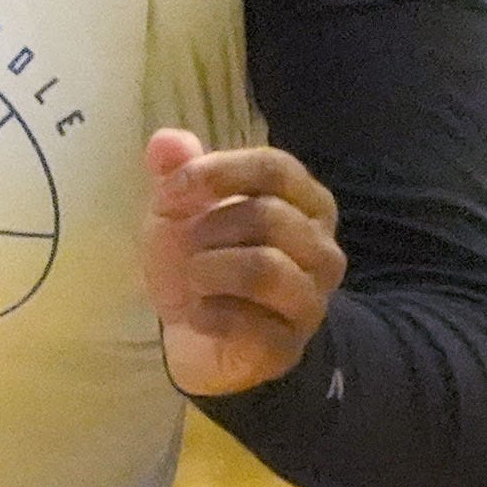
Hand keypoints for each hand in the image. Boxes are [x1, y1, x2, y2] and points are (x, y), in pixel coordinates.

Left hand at [140, 131, 344, 399]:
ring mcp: (311, 299)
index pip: (276, 168)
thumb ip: (176, 169)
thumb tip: (165, 140)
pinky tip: (198, 313)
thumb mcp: (181, 207)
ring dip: (209, 269)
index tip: (170, 192)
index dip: (219, 173)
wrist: (200, 332)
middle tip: (185, 245)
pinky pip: (250, 323)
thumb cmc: (203, 256)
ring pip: (265, 267)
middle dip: (209, 227)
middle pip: (269, 215)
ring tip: (193, 278)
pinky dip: (208, 314)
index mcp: (306, 202)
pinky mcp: (288, 346)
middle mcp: (321, 248)